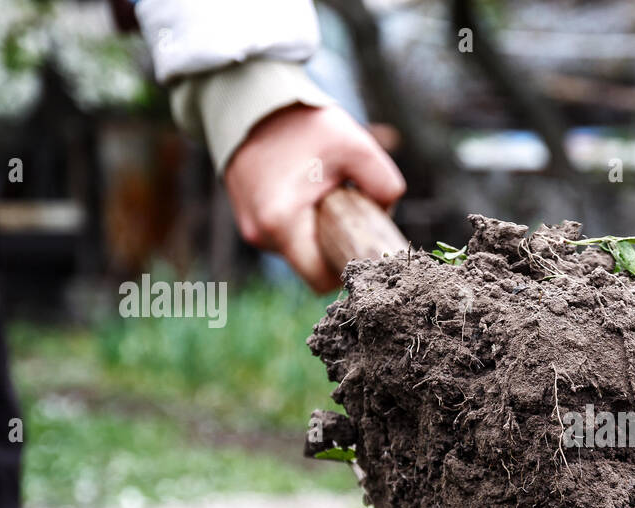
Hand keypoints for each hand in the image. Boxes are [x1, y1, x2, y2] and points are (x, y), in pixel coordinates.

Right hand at [224, 104, 404, 291]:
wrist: (252, 100)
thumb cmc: (304, 123)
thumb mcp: (358, 146)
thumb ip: (386, 185)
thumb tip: (388, 216)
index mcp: (281, 222)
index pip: (321, 280)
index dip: (348, 270)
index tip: (364, 245)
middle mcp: (259, 233)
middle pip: (312, 265)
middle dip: (336, 246)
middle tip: (349, 210)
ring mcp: (249, 228)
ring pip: (299, 250)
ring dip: (319, 231)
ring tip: (323, 190)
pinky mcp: (247, 218)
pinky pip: (285, 235)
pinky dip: (303, 221)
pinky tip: (306, 190)